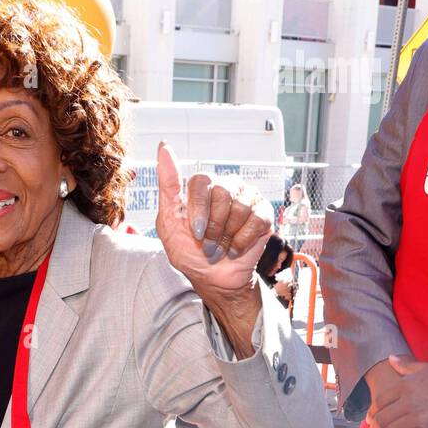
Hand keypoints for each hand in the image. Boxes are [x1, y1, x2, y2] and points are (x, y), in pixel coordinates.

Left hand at [156, 141, 273, 301]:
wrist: (212, 279)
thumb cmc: (189, 253)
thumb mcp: (168, 222)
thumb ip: (167, 185)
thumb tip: (164, 148)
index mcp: (202, 187)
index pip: (201, 181)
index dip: (199, 209)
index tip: (195, 233)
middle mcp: (226, 187)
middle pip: (222, 193)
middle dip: (213, 227)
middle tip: (208, 244)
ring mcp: (246, 198)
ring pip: (240, 207)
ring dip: (226, 237)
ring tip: (220, 247)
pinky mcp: (263, 215)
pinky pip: (256, 220)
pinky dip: (242, 241)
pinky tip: (235, 248)